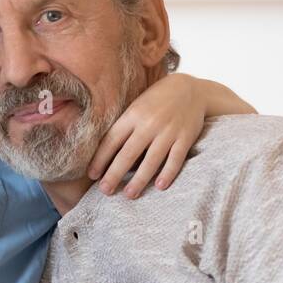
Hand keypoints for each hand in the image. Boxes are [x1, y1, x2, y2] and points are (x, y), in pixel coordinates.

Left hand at [86, 72, 207, 197]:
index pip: (111, 140)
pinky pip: (176, 158)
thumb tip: (104, 153)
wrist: (191, 89)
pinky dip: (168, 173)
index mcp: (132, 115)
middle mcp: (149, 124)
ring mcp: (168, 131)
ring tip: (129, 194)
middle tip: (105, 190)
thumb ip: (124, 126)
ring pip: (151, 160)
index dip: (100, 159)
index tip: (92, 175)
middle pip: (128, 154)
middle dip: (115, 174)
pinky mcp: (185, 137)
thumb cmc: (156, 101)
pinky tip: (160, 186)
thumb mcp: (136, 107)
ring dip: (139, 179)